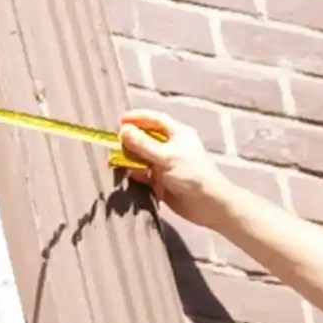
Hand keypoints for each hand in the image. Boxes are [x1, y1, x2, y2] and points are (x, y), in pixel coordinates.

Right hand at [119, 109, 237, 228]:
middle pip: (146, 137)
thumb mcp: (166, 157)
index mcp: (177, 133)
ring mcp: (165, 163)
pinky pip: (143, 172)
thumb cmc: (191, 175)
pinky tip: (127, 175)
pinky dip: (135, 172)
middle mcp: (171, 146)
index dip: (138, 118)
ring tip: (116, 159)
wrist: (208, 205)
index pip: (155, 119)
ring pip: (142, 155)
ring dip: (130, 157)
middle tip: (114, 141)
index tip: (120, 121)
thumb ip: (143, 144)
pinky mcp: (161, 179)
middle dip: (130, 139)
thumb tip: (122, 130)